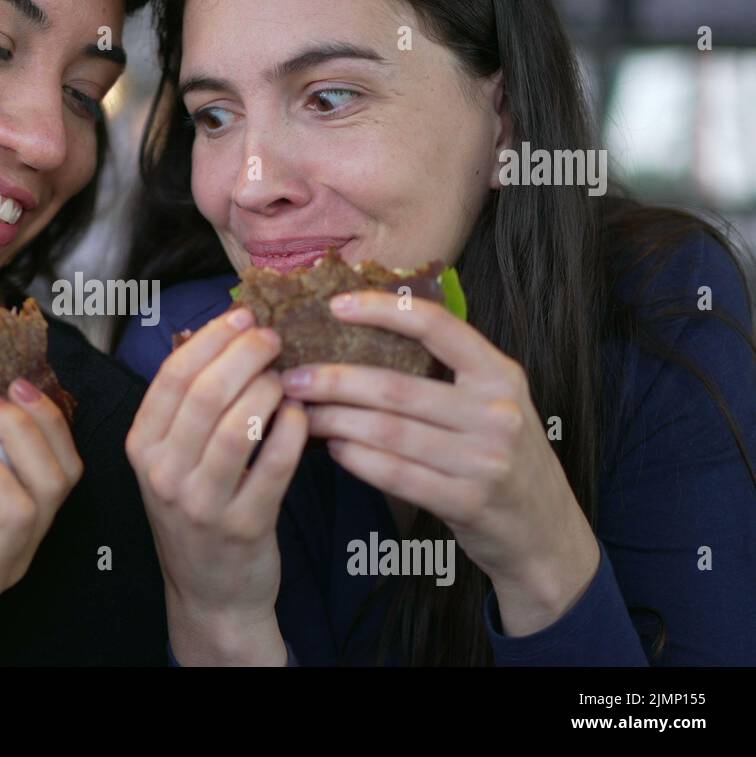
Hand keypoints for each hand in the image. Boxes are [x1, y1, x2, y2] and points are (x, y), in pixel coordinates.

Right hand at [126, 308, 308, 664]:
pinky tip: (300, 415)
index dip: (212, 338)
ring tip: (285, 379)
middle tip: (273, 338)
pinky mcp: (245, 525)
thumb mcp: (172, 457)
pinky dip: (293, 429)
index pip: (172, 376)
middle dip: (246, 353)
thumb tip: (219, 330)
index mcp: (142, 446)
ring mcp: (202, 503)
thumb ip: (186, 401)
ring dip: (270, 389)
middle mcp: (164, 473)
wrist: (211, 591)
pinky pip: (276, 464)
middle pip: (207, 393)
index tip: (242, 315)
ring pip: (240, 425)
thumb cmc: (197, 507)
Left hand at [282, 290, 600, 633]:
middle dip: (334, 380)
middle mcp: (496, 412)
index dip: (384, 311)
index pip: (438, 327)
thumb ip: (449, 373)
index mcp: (500, 375)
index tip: (336, 305)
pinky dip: (357, 459)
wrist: (545, 531)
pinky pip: (396, 474)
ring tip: (302, 414)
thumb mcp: (493, 402)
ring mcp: (484, 460)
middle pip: (396, 387)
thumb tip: (364, 339)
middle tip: (292, 378)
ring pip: (388, 432)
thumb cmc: (503, 455)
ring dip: (335, 421)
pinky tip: (333, 448)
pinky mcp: (467, 501)